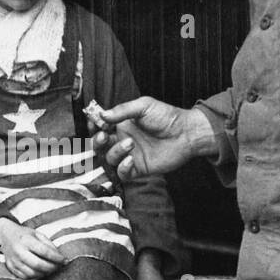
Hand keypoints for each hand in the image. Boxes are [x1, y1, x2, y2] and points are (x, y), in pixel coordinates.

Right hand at [0, 218, 65, 279]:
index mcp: (26, 240)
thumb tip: (60, 258)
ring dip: (44, 274)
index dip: (56, 258)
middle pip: (38, 264)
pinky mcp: (11, 267)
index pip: (44, 251)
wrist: (6, 236)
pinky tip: (40, 272)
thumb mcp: (38, 234)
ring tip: (50, 270)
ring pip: (31, 273)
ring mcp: (13, 260)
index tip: (64, 260)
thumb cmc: (25, 235)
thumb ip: (49, 245)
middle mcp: (18, 250)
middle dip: (51, 268)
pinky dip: (35, 277)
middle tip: (58, 267)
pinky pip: (24, 277)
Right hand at [95, 99, 215, 179]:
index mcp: (122, 124)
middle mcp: (123, 140)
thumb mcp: (144, 106)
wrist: (185, 133)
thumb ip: (122, 110)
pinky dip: (122, 167)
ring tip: (131, 143)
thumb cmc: (167, 117)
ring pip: (109, 158)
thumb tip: (102, 115)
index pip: (100, 127)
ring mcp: (130, 155)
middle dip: (97, 141)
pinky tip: (131, 159)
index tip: (95, 122)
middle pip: (99, 145)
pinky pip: (122, 173)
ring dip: (115, 151)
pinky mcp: (138, 168)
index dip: (94, 125)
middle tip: (104, 135)